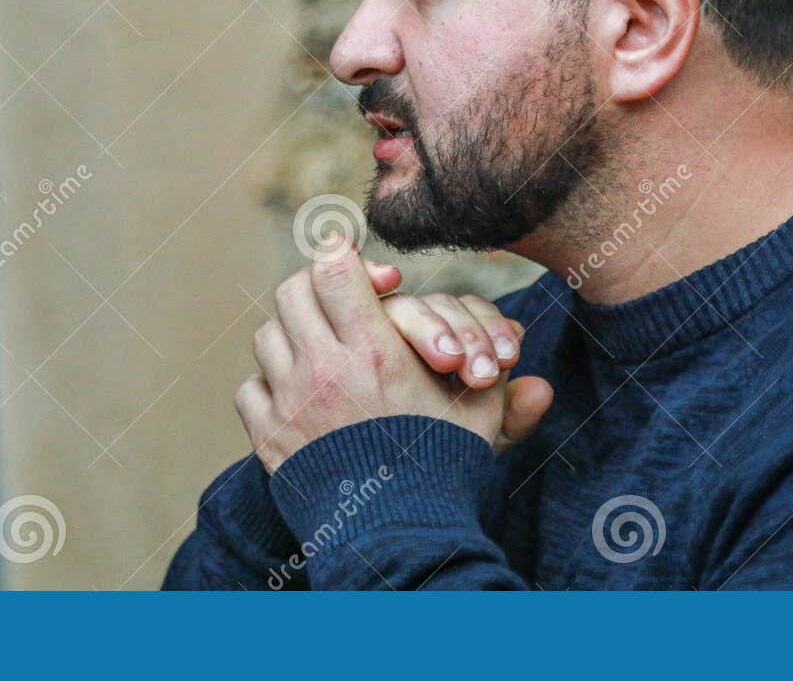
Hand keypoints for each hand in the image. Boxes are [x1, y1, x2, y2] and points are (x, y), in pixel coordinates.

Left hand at [237, 236, 551, 472]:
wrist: (399, 537)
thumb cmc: (444, 468)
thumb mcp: (480, 414)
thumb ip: (497, 379)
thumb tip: (541, 383)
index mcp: (376, 351)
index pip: (334, 270)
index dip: (342, 255)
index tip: (350, 256)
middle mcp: (324, 369)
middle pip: (292, 292)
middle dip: (314, 285)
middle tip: (336, 296)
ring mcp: (291, 402)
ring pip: (268, 336)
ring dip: (293, 332)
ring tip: (320, 343)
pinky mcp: (269, 437)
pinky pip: (251, 389)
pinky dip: (270, 384)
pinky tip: (298, 392)